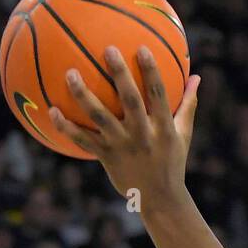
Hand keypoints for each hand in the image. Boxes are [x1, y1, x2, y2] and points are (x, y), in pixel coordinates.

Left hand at [50, 46, 199, 205]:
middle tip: (108, 49)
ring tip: (70, 73)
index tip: (142, 48)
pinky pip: (83, 139)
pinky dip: (67, 127)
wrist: (160, 199)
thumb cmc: (172, 162)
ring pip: (100, 117)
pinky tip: (52, 110)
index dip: (151, 72)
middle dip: (120, 75)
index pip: (158, 95)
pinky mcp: (106, 157)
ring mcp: (122, 146)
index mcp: (163, 128)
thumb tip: (196, 76)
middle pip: (130, 100)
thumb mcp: (183, 134)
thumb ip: (187, 104)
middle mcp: (142, 135)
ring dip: (84, 95)